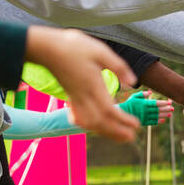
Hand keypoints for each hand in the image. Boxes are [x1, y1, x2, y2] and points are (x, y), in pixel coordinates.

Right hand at [24, 27, 137, 141]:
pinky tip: (94, 126)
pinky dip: (89, 125)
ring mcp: (75, 97)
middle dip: (116, 132)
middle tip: (131, 137)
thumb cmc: (73, 47)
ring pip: (90, 122)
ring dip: (105, 131)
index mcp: (93, 85)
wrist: (47, 48)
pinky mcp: (71, 96)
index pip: (109, 110)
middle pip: (100, 121)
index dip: (123, 120)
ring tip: (118, 136)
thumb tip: (132, 82)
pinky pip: (79, 117)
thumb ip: (118, 66)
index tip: (136, 125)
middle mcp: (83, 95)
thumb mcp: (100, 51)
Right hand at [118, 91, 173, 126]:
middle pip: (157, 110)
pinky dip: (158, 121)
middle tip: (172, 108)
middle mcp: (145, 111)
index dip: (163, 103)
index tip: (169, 103)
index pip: (155, 103)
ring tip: (170, 114)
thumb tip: (151, 92)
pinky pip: (152, 122)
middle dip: (166, 109)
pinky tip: (163, 120)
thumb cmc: (129, 103)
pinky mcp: (143, 122)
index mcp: (143, 104)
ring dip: (164, 115)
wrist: (122, 114)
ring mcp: (144, 117)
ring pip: (156, 116)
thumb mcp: (134, 97)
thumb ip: (143, 94)